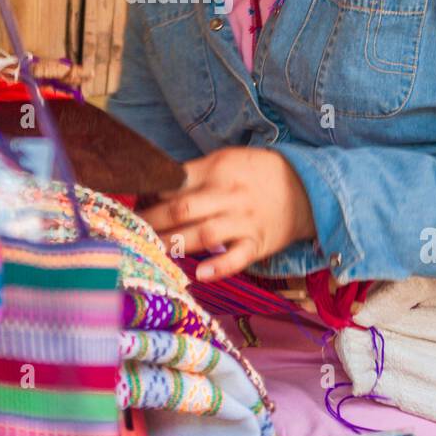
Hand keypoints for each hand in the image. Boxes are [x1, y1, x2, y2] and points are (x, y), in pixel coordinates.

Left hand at [139, 147, 314, 280]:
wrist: (306, 187)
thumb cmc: (256, 173)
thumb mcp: (226, 161)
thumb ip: (194, 174)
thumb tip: (155, 189)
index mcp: (218, 170)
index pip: (176, 182)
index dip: (150, 194)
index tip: (130, 205)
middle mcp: (229, 195)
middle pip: (183, 209)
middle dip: (152, 221)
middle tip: (130, 232)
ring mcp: (244, 221)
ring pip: (204, 234)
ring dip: (174, 244)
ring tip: (149, 252)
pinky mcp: (258, 243)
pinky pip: (238, 257)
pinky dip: (219, 266)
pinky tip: (199, 274)